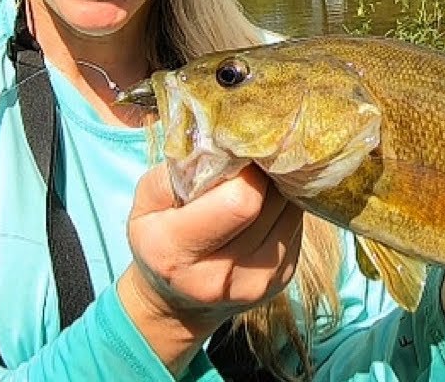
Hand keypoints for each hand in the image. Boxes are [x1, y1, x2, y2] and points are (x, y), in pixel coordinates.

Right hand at [118, 163, 303, 373]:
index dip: (246, 170)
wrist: (176, 301)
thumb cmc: (158, 237)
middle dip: (263, 176)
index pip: (241, 201)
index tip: (238, 155)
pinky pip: (297, 227)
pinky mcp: (282, 280)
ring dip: (277, 191)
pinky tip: (264, 208)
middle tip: (249, 164)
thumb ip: (180, 171)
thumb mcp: (147, 202)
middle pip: (271, 203)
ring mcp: (256, 284)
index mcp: (175, 253)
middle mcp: (219, 277)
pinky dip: (284, 210)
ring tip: (255, 186)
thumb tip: (225, 143)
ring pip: (290, 212)